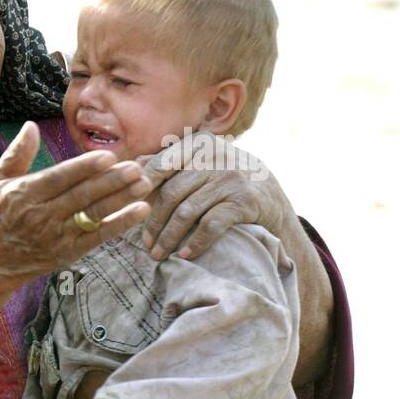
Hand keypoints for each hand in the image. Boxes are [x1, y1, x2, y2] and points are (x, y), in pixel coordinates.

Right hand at [0, 122, 152, 317]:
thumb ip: (16, 154)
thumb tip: (31, 126)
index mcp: (24, 194)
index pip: (60, 178)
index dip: (85, 168)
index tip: (109, 157)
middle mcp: (40, 216)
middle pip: (81, 196)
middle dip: (111, 182)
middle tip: (136, 167)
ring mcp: (54, 237)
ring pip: (93, 215)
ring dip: (121, 200)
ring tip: (144, 184)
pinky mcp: (65, 254)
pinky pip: (97, 237)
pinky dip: (120, 224)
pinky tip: (139, 211)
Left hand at [138, 133, 289, 260]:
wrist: (271, 196)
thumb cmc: (223, 180)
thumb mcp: (199, 164)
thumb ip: (168, 163)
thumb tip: (132, 165)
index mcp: (197, 144)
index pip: (159, 167)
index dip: (140, 191)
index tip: (128, 213)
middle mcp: (214, 156)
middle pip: (170, 193)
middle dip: (154, 222)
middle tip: (145, 244)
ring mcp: (230, 177)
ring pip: (187, 212)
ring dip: (169, 237)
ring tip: (158, 254)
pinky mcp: (244, 200)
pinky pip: (210, 224)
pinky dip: (195, 242)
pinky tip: (184, 255)